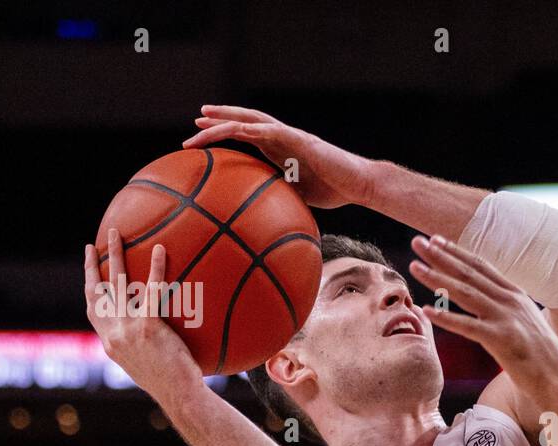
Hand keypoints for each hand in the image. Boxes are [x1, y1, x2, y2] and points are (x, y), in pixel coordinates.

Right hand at [83, 230, 203, 403]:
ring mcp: (128, 330)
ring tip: (118, 233)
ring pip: (118, 283)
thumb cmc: (171, 384)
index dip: (90, 288)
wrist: (178, 396)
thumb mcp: (145, 365)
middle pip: (97, 291)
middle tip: (93, 244)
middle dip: (94, 265)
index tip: (89, 271)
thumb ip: (140, 346)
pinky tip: (159, 250)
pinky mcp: (148, 327)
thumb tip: (149, 334)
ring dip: (116, 255)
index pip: (92, 310)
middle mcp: (113, 334)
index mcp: (110, 343)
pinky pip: (152, 291)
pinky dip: (155, 268)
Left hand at [183, 105, 372, 208]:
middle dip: (220, 118)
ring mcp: (291, 136)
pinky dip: (252, 128)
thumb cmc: (335, 190)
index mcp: (281, 148)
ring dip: (226, 119)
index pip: (248, 135)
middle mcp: (283, 137)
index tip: (203, 136)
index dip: (226, 132)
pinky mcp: (301, 140)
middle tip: (197, 120)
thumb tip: (262, 215)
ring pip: (252, 120)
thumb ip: (280, 196)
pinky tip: (236, 128)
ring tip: (203, 118)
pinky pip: (272, 130)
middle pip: (245, 121)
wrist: (359, 184)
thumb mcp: (299, 195)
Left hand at [408, 234, 557, 409]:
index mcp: (515, 294)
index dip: (456, 251)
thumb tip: (492, 301)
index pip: (481, 266)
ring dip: (437, 278)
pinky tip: (426, 310)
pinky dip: (445, 317)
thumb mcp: (525, 322)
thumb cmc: (542, 355)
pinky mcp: (501, 339)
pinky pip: (467, 326)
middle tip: (417, 242)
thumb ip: (508, 308)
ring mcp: (506, 318)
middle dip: (440, 256)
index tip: (435, 240)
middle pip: (469, 273)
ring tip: (415, 267)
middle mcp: (510, 300)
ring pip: (465, 293)